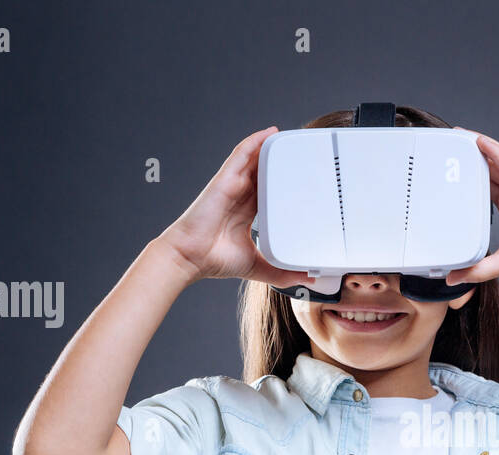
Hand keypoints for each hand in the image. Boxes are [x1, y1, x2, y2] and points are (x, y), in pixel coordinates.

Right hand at [158, 126, 313, 285]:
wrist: (192, 257)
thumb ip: (282, 272)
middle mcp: (240, 196)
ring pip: (255, 160)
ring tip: (291, 137)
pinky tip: (270, 133)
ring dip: (271, 148)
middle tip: (303, 154)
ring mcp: (232, 185)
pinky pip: (242, 154)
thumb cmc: (215, 259)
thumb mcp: (259, 266)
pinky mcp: (225, 179)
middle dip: (280, 163)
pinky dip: (255, 142)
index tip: (304, 181)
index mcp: (247, 213)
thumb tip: (307, 278)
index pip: (269, 193)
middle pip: (264, 173)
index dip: (284, 184)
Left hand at [443, 127, 498, 286]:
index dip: (465, 175)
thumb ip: (477, 269)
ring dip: (478, 145)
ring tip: (459, 134)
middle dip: (468, 155)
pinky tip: (480, 141)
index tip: (445, 170)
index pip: (482, 185)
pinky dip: (495, 151)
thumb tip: (452, 278)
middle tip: (446, 144)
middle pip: (487, 168)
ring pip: (497, 160)